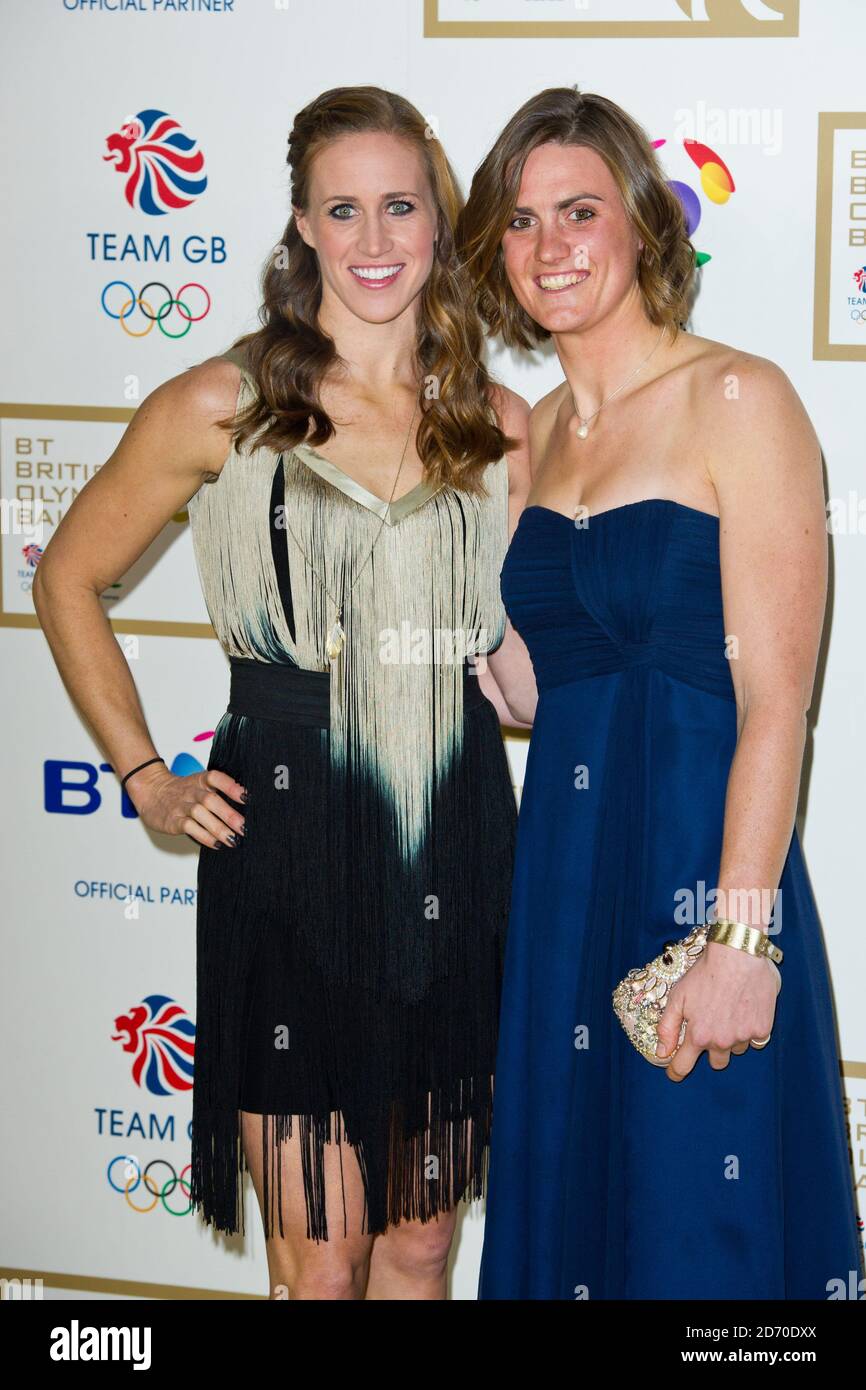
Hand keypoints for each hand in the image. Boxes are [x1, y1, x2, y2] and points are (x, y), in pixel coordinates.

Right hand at [125, 760, 247, 849]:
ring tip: (233, 840)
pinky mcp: (173, 820)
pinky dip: (204, 836)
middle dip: (229, 814)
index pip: (216, 778)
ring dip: (218, 828)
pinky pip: (189, 828)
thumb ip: (218, 792)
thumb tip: (246, 807)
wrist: (150, 791)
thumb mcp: (199, 785)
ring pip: (200, 814)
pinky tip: (216, 844)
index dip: (231, 787)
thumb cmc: (181, 791)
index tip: (247, 797)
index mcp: (200, 780)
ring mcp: (181, 806)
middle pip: (211, 800)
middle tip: (245, 827)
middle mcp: (191, 791)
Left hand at [655, 941, 780, 1080]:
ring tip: (730, 1011)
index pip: (684, 1066)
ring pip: (736, 1049)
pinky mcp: (762, 1029)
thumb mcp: (678, 996)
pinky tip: (745, 1010)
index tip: (675, 1073)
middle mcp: (721, 1041)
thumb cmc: (706, 973)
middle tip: (712, 1028)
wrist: (738, 955)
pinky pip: (755, 1040)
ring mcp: (743, 1036)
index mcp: (698, 1035)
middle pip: (716, 1062)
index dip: (677, 1071)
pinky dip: (750, 1030)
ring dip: (732, 1038)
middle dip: (711, 1050)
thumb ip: (668, 1027)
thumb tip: (662, 1051)